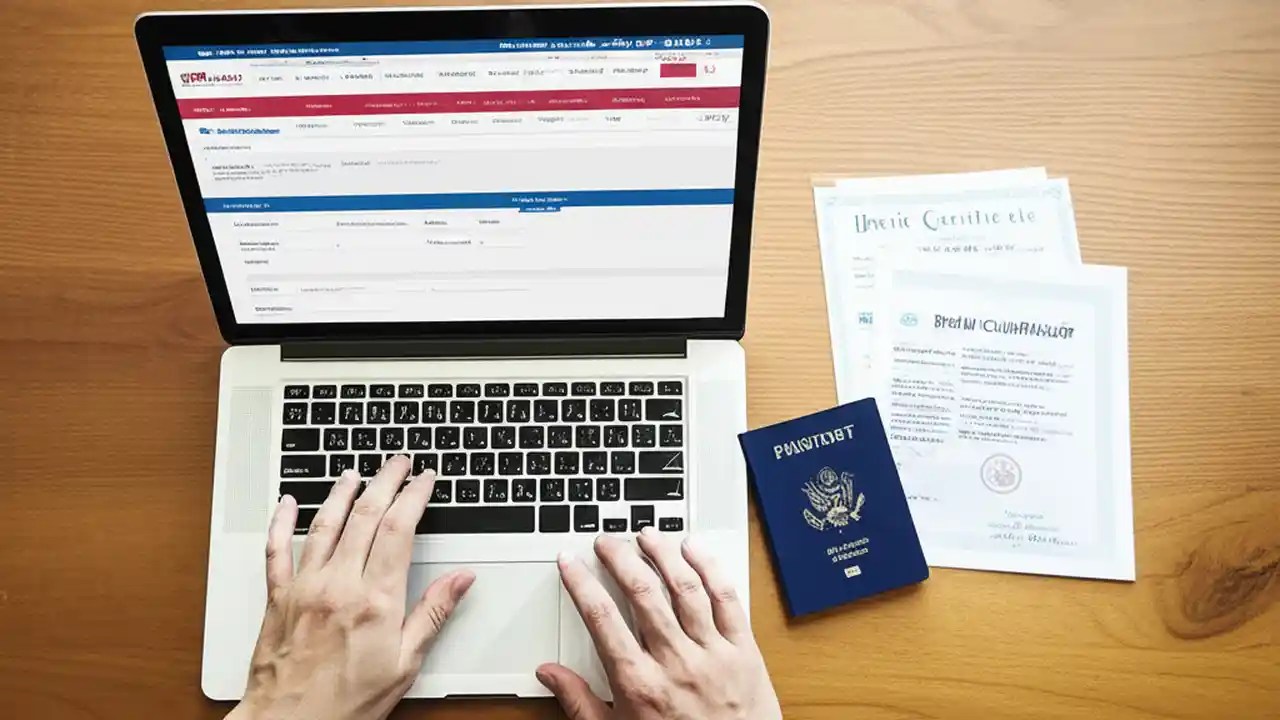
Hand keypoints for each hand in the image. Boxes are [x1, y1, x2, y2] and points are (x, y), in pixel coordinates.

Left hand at [228, 456, 474, 719]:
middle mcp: (338, 585)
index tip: (425, 480)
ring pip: (324, 523)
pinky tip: (287, 503)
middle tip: (398, 462)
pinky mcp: (277, 598)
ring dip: (341, 492)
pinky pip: (276, 550)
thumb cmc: (346, 704)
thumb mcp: (406, 664)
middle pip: (365, 515)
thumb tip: (460, 580)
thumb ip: (433, 614)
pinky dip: (281, 522)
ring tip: (355, 473)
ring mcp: (304, 587)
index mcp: (375, 600)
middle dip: (385, 481)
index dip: (415, 496)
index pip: (399, 529)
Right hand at [537, 528, 781, 719]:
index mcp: (639, 684)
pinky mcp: (745, 652)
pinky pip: (727, 600)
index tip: (570, 562)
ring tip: (646, 534)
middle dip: (619, 558)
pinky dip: (711, 569)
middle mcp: (675, 663)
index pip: (601, 618)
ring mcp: (713, 654)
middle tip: (606, 541)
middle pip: (642, 593)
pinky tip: (695, 550)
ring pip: (685, 588)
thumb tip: (548, 673)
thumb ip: (580, 702)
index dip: (581, 583)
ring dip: (663, 554)